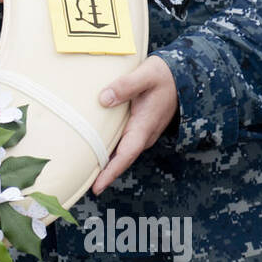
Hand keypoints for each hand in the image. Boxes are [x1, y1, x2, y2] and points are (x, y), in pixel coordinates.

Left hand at [90, 56, 178, 194]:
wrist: (181, 76)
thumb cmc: (163, 75)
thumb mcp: (146, 75)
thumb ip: (126, 86)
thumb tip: (103, 99)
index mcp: (145, 126)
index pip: (126, 154)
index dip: (111, 171)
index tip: (97, 187)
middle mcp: (144, 134)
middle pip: (121, 159)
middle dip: (103, 174)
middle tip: (80, 185)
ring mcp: (142, 132)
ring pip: (121, 152)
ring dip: (105, 163)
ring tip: (83, 173)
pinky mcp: (139, 128)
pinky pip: (122, 143)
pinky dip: (109, 150)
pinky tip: (93, 150)